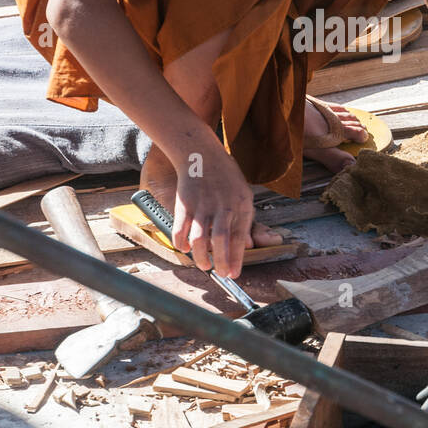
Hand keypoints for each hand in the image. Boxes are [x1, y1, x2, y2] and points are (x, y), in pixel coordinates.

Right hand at [171, 140, 255, 277]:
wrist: (201, 153)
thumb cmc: (225, 176)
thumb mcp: (243, 193)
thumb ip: (244, 220)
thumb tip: (247, 245)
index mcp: (241, 204)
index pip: (240, 237)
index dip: (237, 259)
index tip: (234, 274)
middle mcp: (222, 206)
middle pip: (221, 240)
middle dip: (221, 262)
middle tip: (220, 274)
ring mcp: (202, 205)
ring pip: (199, 238)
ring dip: (200, 257)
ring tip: (203, 265)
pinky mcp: (185, 204)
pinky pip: (180, 229)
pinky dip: (181, 243)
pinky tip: (184, 248)